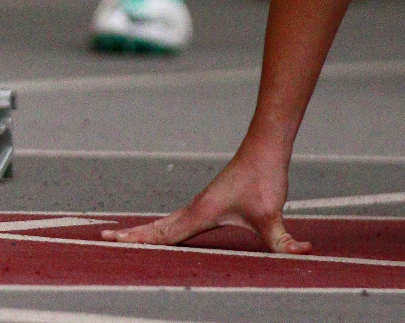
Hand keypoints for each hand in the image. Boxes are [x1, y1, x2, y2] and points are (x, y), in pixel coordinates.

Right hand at [103, 151, 308, 253]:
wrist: (262, 150)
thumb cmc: (263, 179)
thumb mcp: (273, 216)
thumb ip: (285, 242)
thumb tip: (302, 253)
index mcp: (200, 214)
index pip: (164, 234)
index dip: (139, 240)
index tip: (112, 241)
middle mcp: (193, 210)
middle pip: (155, 228)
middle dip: (130, 236)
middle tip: (102, 239)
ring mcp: (198, 207)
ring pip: (164, 224)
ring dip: (143, 232)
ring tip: (122, 239)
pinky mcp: (206, 206)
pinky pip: (176, 221)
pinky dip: (161, 228)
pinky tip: (161, 233)